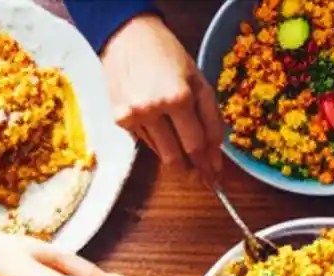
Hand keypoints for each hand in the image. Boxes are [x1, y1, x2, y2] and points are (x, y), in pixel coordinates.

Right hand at [102, 15, 223, 182]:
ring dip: (174, 151)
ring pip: (160, 153)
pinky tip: (157, 119)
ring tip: (177, 133)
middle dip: (191, 169)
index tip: (214, 179)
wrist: (127, 37)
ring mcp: (132, 116)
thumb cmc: (170, 56)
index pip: (196, 146)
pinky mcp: (118, 120)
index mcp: (178, 98)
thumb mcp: (199, 82)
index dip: (207, 165)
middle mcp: (152, 110)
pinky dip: (157, 138)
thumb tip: (215, 159)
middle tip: (201, 174)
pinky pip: (145, 141)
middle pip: (175, 158)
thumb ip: (211, 121)